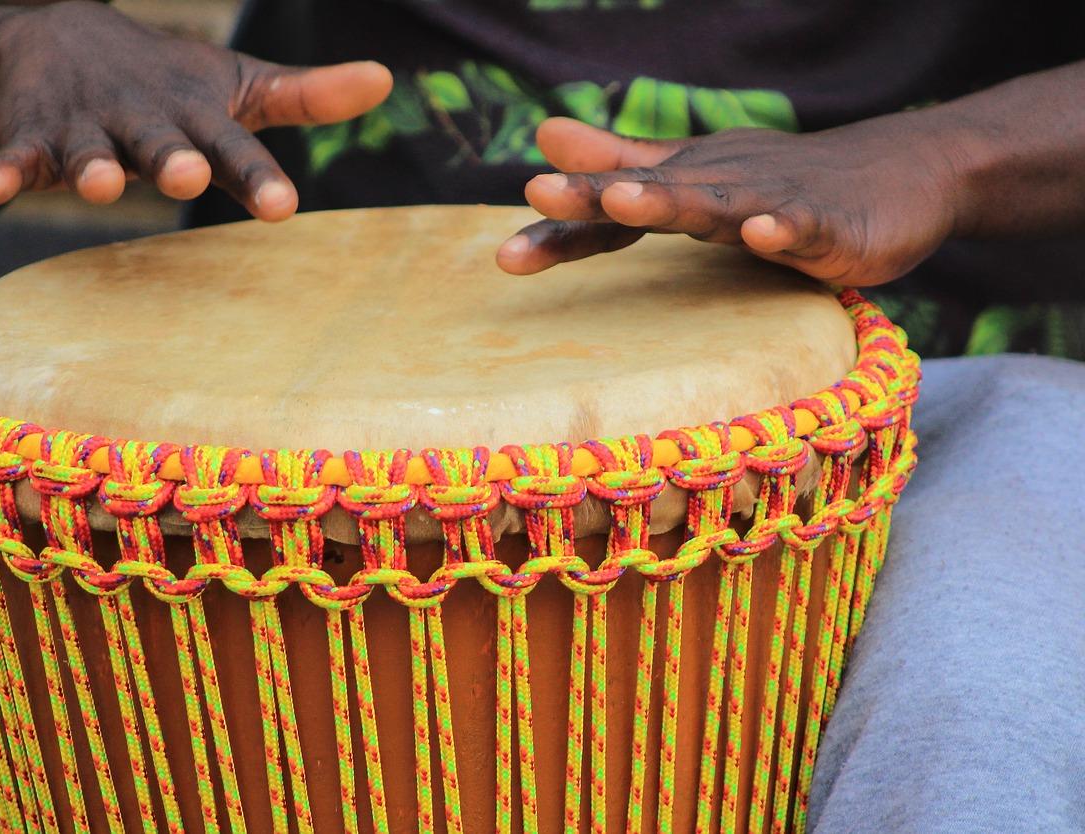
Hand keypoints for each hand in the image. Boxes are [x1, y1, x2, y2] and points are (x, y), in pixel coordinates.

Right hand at [0, 1, 390, 218]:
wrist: (69, 36)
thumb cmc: (175, 84)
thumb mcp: (240, 88)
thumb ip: (307, 97)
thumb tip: (387, 77)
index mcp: (199, 117)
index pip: (235, 149)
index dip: (257, 177)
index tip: (283, 208)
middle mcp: (146, 120)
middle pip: (161, 143)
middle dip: (172, 159)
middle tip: (186, 176)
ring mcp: (88, 124)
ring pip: (89, 148)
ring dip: (92, 165)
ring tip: (98, 185)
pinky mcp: (36, 132)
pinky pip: (19, 152)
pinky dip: (7, 167)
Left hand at [497, 114, 966, 285]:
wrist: (897, 173)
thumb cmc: (780, 181)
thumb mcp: (695, 174)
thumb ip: (620, 163)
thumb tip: (544, 138)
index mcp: (685, 184)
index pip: (613, 205)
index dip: (562, 227)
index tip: (505, 254)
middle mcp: (720, 187)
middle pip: (652, 195)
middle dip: (595, 196)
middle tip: (539, 191)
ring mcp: (775, 202)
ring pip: (719, 206)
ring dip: (674, 201)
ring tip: (626, 198)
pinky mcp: (831, 226)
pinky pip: (805, 227)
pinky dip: (785, 228)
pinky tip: (764, 233)